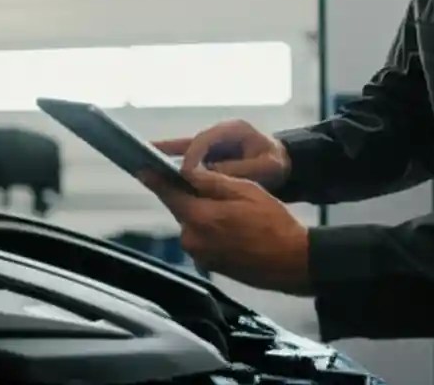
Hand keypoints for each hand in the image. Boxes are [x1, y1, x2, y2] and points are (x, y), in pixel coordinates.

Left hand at [139, 168, 312, 295]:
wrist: (292, 262)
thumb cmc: (273, 223)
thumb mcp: (245, 191)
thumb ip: (211, 181)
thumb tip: (186, 170)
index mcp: (199, 218)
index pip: (168, 193)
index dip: (155, 178)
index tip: (141, 167)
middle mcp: (192, 239)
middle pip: (181, 208)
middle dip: (192, 195)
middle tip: (218, 188)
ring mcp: (199, 255)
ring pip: (193, 223)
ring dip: (204, 213)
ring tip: (234, 211)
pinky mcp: (208, 265)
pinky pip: (202, 238)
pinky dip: (211, 229)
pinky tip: (235, 228)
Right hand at [153, 119, 291, 192]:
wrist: (283, 163)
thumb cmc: (277, 163)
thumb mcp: (267, 167)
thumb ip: (242, 170)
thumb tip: (213, 176)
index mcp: (234, 129)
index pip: (207, 139)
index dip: (194, 154)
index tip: (184, 172)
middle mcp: (220, 134)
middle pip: (190, 141)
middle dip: (169, 149)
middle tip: (146, 155)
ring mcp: (214, 144)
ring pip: (186, 149)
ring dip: (167, 156)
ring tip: (143, 162)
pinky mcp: (211, 155)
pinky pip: (190, 158)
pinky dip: (174, 163)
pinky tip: (157, 171)